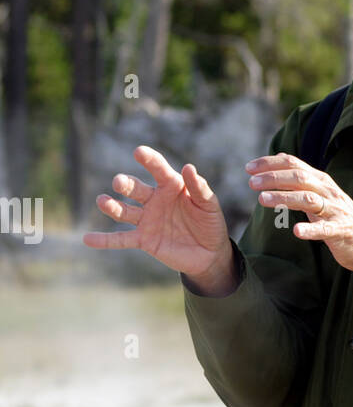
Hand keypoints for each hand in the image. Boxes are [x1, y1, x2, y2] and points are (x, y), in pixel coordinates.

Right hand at [83, 146, 234, 291]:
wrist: (210, 254)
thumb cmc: (211, 224)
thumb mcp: (210, 206)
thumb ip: (200, 188)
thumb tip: (189, 167)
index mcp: (172, 186)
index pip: (158, 169)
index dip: (149, 160)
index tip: (139, 152)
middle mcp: (155, 200)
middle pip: (135, 189)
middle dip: (126, 184)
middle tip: (119, 182)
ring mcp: (147, 220)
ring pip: (125, 211)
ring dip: (112, 206)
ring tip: (102, 201)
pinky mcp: (144, 240)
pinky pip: (121, 239)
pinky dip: (104, 240)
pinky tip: (87, 239)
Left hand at [245, 152, 352, 285]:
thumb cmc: (339, 218)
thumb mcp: (320, 195)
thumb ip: (300, 181)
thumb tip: (277, 164)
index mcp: (321, 181)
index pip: (294, 163)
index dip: (270, 164)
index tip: (249, 168)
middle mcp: (328, 191)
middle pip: (299, 177)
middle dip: (274, 178)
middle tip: (251, 183)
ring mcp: (336, 211)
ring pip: (308, 199)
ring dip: (284, 198)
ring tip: (262, 200)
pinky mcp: (341, 231)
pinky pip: (325, 229)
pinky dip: (310, 229)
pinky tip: (296, 231)